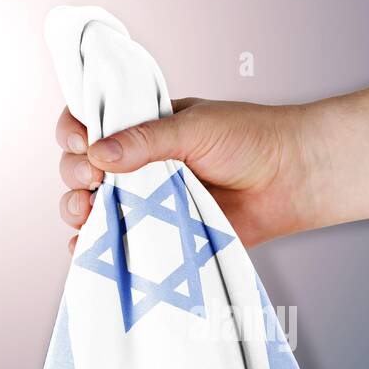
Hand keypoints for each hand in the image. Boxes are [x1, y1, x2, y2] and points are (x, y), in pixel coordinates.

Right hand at [56, 99, 321, 252]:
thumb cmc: (250, 139)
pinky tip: (86, 246)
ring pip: (90, 205)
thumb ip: (147, 140)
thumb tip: (99, 153)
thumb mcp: (195, 128)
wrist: (293, 179)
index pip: (89, 122)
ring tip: (87, 212)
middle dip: (74, 173)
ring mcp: (144, 199)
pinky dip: (93, 246)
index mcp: (140, 126)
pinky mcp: (159, 233)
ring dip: (77, 208)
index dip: (74, 131)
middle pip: (79, 166)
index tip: (82, 142)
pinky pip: (116, 242)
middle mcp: (135, 163)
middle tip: (93, 178)